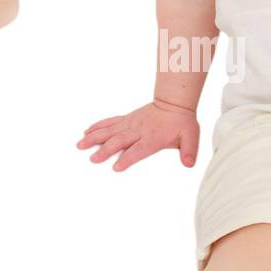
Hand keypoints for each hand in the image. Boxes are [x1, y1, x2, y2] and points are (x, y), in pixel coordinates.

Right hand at [77, 99, 200, 169]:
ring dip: (94, 138)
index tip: (116, 167)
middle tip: (93, 159)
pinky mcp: (126, 119)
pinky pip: (109, 122)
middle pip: (119, 141)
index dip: (127, 159)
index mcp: (152, 137)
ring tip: (80, 145)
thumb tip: (189, 164)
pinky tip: (86, 132)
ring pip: (109, 131)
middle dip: (105, 151)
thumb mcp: (191, 137)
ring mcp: (130, 123)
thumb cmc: (181, 122)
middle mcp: (138, 130)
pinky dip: (97, 127)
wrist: (174, 103)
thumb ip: (190, 151)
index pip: (138, 150)